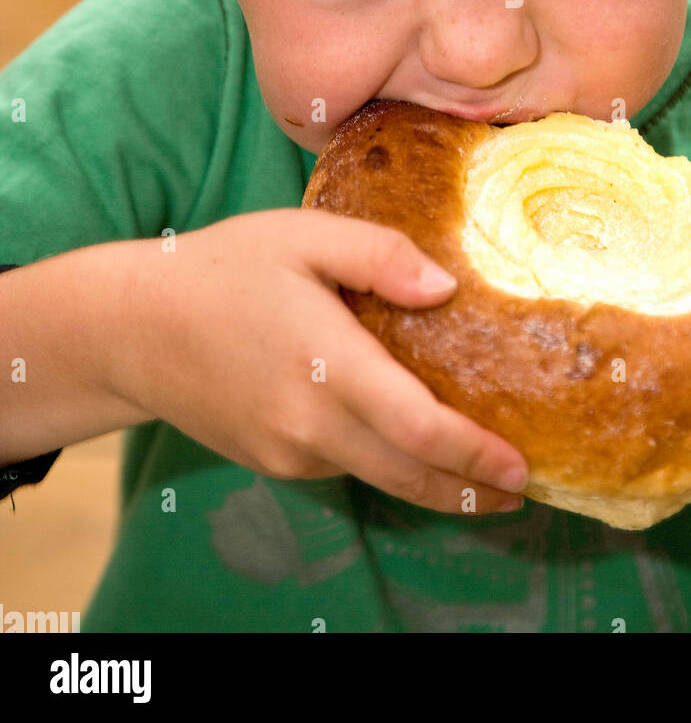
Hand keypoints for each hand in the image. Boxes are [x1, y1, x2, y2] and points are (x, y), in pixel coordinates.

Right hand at [107, 209, 527, 514]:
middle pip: (408, 474)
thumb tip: (446, 287)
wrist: (132, 327)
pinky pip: (343, 467)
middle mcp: (309, 423)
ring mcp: (288, 450)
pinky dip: (388, 467)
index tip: (521, 466)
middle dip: (470, 489)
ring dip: (433, 485)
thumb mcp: (303, 237)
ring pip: (378, 478)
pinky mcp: (272, 459)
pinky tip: (410, 447)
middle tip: (521, 487)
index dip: (473, 454)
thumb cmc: (223, 269)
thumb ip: (381, 256)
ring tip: (482, 477)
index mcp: (325, 365)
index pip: (417, 428)